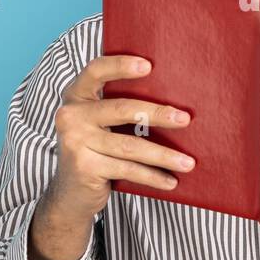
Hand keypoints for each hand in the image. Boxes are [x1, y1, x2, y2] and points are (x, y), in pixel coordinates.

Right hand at [46, 54, 195, 220]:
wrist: (71, 194)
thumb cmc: (97, 150)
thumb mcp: (101, 124)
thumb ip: (120, 107)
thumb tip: (174, 102)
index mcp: (76, 95)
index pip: (95, 70)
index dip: (120, 65)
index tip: (149, 66)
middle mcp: (71, 115)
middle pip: (121, 109)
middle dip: (157, 114)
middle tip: (185, 119)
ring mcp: (75, 141)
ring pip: (129, 145)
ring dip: (163, 155)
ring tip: (188, 162)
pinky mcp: (84, 167)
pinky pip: (127, 169)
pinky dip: (152, 176)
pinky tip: (171, 181)